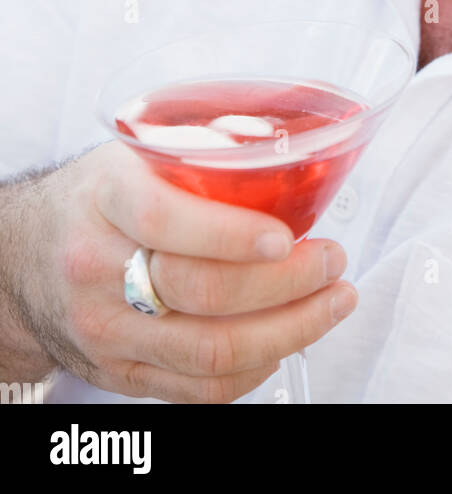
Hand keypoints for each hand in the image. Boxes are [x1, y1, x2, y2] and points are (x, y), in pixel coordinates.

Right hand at [4, 142, 356, 402]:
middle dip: (287, 284)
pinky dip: (256, 369)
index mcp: (107, 200)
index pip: (168, 223)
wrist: (24, 257)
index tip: (287, 235)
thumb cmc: (93, 198)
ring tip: (331, 302)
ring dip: (289, 331)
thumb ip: (196, 154)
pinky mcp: (119, 372)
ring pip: (210, 352)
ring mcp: (108, 330)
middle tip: (332, 262)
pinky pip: (198, 390)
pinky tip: (287, 339)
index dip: (233, 235)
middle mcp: (100, 270)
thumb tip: (289, 150)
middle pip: (204, 295)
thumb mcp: (132, 154)